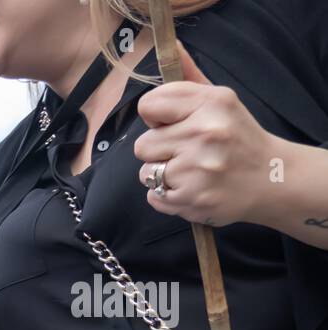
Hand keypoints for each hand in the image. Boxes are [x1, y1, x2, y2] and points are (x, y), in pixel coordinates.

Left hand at [135, 45, 278, 227]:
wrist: (270, 178)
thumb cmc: (238, 136)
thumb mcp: (220, 100)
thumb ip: (189, 78)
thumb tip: (172, 49)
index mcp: (211, 102)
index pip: (149, 104)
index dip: (155, 117)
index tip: (171, 122)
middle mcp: (204, 133)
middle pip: (142, 145)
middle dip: (159, 150)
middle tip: (188, 151)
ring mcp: (198, 169)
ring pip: (146, 173)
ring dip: (163, 175)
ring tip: (192, 171)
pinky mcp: (192, 199)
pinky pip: (153, 197)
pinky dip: (168, 196)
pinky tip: (193, 187)